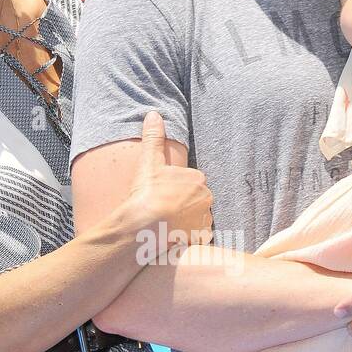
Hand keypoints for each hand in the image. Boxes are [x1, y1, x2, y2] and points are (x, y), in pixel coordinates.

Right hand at [126, 111, 212, 256]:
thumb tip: (154, 114)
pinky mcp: (202, 237)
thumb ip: (153, 138)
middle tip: (163, 210)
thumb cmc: (146, 194)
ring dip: (185, 221)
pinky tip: (173, 236)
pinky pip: (197, 235)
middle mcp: (207, 198)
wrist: (144, 227)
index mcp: (198, 179)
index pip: (189, 183)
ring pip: (196, 218)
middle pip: (195, 201)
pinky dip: (188, 236)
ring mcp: (205, 219)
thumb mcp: (149, 162)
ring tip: (166, 224)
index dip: (173, 190)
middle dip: (182, 206)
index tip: (161, 195)